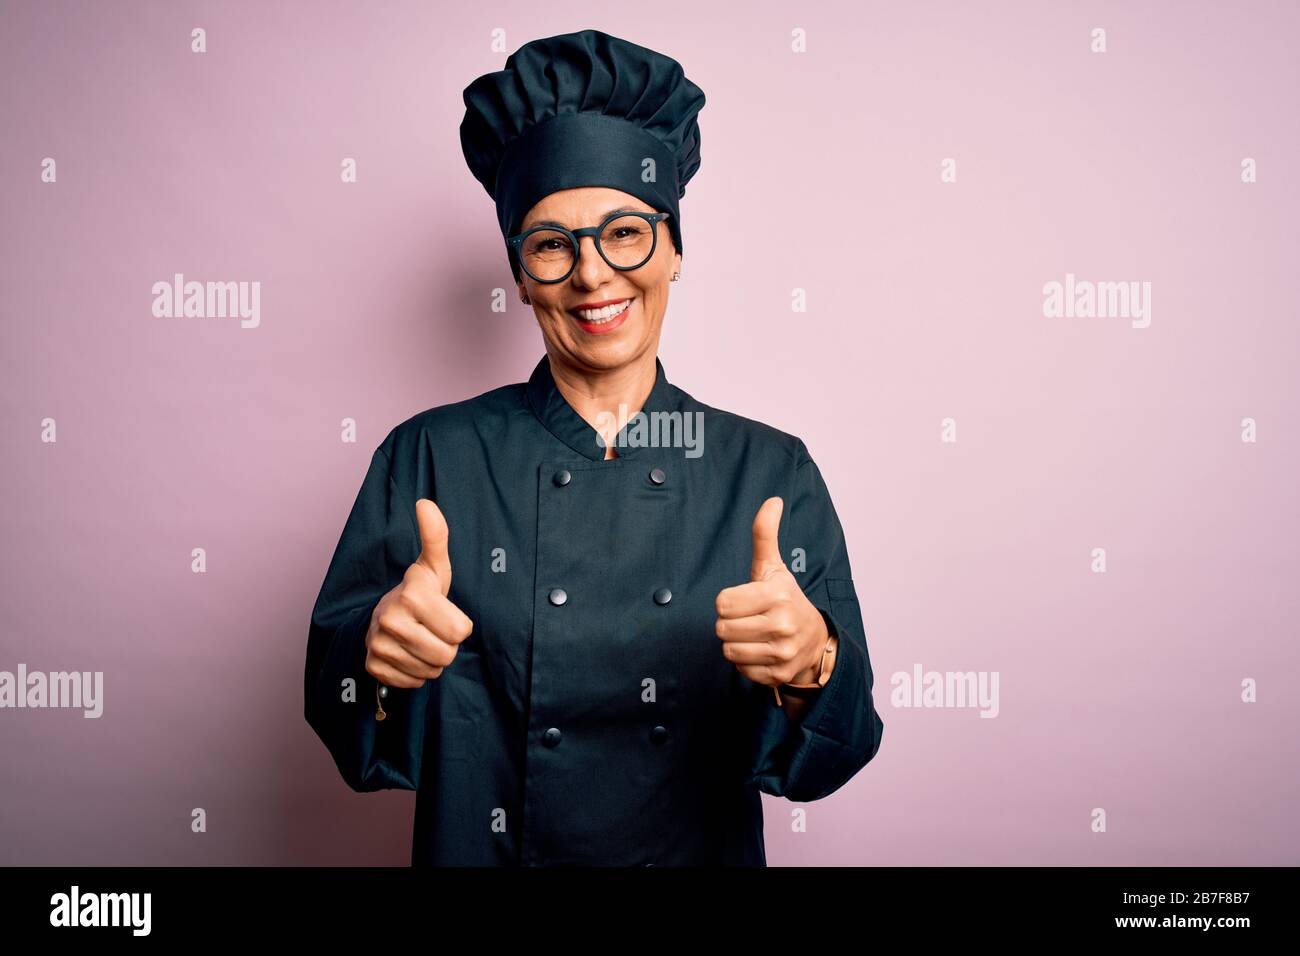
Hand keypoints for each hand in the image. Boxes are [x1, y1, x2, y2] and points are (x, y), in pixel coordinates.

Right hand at [365, 498, 473, 688]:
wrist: (381, 615)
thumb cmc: (419, 591)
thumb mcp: (433, 566)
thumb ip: (436, 536)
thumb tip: (425, 502)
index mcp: (412, 594)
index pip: (461, 632)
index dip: (458, 625)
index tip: (442, 612)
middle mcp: (391, 620)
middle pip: (447, 655)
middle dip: (446, 645)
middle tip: (432, 629)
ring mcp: (378, 645)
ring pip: (431, 671)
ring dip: (432, 660)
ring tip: (419, 639)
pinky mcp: (372, 667)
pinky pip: (413, 683)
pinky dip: (414, 673)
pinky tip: (406, 653)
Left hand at [714, 497, 830, 687]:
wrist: (815, 640)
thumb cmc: (785, 599)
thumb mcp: (774, 567)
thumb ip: (765, 535)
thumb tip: (772, 500)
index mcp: (777, 595)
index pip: (722, 603)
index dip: (728, 601)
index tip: (745, 600)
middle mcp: (783, 625)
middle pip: (722, 629)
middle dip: (730, 623)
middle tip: (749, 619)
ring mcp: (782, 653)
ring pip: (728, 651)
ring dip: (735, 643)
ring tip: (754, 635)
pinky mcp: (778, 675)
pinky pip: (740, 670)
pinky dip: (746, 663)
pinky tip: (761, 652)